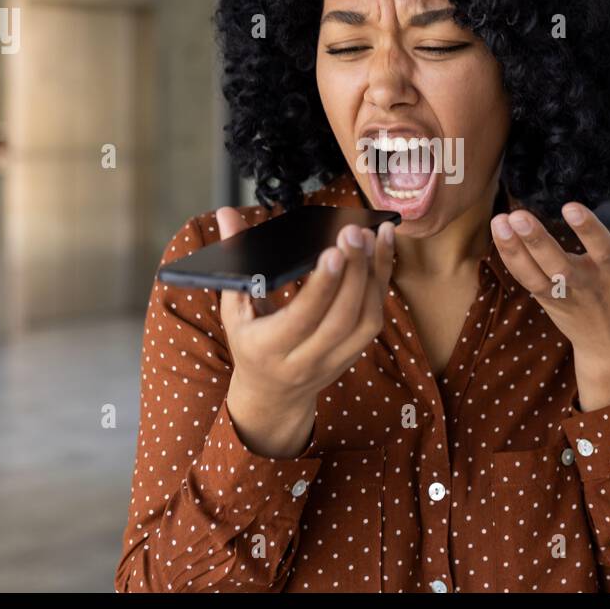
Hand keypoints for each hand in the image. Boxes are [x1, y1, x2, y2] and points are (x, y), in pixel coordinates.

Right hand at [217, 208, 395, 453]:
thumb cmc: (250, 342)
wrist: (273, 394)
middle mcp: (304, 360)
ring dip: (374, 274)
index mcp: (267, 349)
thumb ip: (235, 261)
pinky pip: (375, 320)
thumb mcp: (234, 308)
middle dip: (353, 271)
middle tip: (354, 232)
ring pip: (365, 321)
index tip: (333, 251)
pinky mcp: (354, 355)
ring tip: (374, 235)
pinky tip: (382, 250)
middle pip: (340, 318)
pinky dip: (382, 283)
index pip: (302, 318)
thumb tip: (227, 213)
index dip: (321, 286)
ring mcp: (333, 361)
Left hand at [490, 186, 609, 409]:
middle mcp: (588, 285)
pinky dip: (510, 257)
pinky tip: (499, 231)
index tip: (570, 207)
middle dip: (538, 240)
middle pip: (559, 264)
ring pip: (535, 274)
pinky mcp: (547, 299)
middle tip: (518, 216)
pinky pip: (525, 278)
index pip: (602, 248)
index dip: (587, 228)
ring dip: (515, 249)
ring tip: (500, 221)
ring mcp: (564, 295)